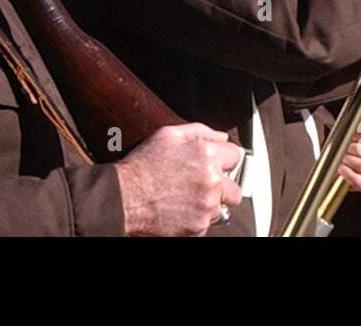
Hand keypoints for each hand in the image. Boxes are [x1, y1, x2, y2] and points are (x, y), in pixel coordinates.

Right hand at [115, 123, 243, 236]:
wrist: (124, 197)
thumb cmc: (142, 166)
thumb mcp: (168, 135)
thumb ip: (200, 131)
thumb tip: (222, 137)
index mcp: (207, 156)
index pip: (236, 157)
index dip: (224, 160)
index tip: (216, 165)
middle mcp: (211, 182)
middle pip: (235, 190)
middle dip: (222, 188)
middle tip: (201, 186)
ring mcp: (206, 206)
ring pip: (221, 208)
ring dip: (209, 204)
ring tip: (185, 198)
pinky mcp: (198, 227)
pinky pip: (207, 223)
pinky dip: (196, 218)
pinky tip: (179, 209)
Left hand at [340, 117, 360, 191]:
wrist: (346, 163)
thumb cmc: (354, 146)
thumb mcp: (359, 132)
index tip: (353, 134)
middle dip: (353, 149)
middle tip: (343, 147)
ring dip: (349, 160)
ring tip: (340, 156)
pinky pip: (359, 180)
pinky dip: (347, 173)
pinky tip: (340, 167)